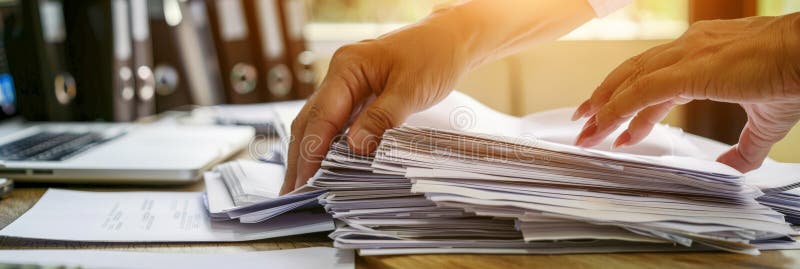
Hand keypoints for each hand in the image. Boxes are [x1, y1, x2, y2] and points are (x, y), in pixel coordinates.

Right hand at [279, 21, 471, 193]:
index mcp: (347, 67)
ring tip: (301, 186)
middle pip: (310, 120)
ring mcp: (346, 85)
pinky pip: (336, 123)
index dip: (311, 151)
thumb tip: (355, 146)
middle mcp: (340, 75)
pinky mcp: (358, 95)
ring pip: (319, 123)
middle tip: (292, 193)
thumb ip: (381, 117)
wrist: (448, 39)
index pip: (321, 115)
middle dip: (299, 157)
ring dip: (309, 153)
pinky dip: (328, 145)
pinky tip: (325, 166)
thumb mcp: (411, 89)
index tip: (304, 180)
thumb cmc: (432, 55)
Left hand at [573, 14, 799, 171]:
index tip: (618, 130)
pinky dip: (619, 107)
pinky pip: (642, 90)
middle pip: (634, 75)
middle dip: (606, 101)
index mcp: (703, 56)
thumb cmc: (796, 79)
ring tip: (586, 131)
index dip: (631, 107)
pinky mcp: (690, 69)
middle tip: (585, 124)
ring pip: (631, 81)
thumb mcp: (765, 122)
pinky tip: (605, 125)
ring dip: (604, 107)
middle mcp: (689, 49)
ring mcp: (687, 55)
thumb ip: (743, 150)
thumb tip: (728, 170)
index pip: (654, 80)